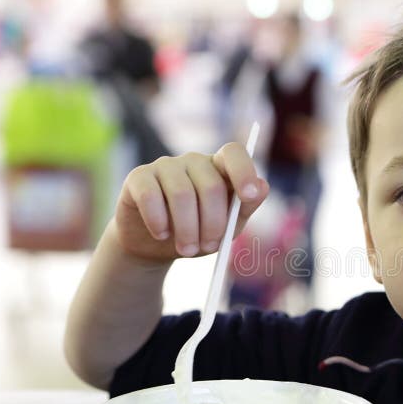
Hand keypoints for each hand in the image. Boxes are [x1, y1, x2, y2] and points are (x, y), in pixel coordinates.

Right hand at [114, 142, 268, 261]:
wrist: (155, 246)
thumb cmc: (198, 232)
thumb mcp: (227, 226)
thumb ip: (245, 207)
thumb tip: (263, 186)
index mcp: (219, 168)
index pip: (233, 153)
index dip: (243, 171)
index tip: (249, 196)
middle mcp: (193, 161)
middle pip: (210, 185)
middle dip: (213, 223)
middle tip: (209, 247)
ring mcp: (164, 166)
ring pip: (182, 194)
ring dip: (187, 229)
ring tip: (187, 249)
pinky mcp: (138, 177)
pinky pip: (151, 197)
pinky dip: (159, 222)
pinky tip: (162, 235)